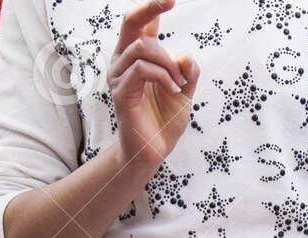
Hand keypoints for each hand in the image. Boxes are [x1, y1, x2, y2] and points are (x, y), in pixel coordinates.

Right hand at [109, 1, 198, 172]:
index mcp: (138, 56)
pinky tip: (174, 90)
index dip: (152, 6)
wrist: (154, 151)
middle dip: (150, 7)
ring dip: (167, 62)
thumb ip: (188, 72)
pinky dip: (163, 77)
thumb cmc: (165, 120)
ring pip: (142, 48)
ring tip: (179, 82)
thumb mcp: (184, 91)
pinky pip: (142, 69)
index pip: (141, 22)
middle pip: (131, 22)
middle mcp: (124, 60)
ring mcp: (119, 75)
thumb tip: (185, 55)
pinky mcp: (121, 91)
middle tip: (170, 0)